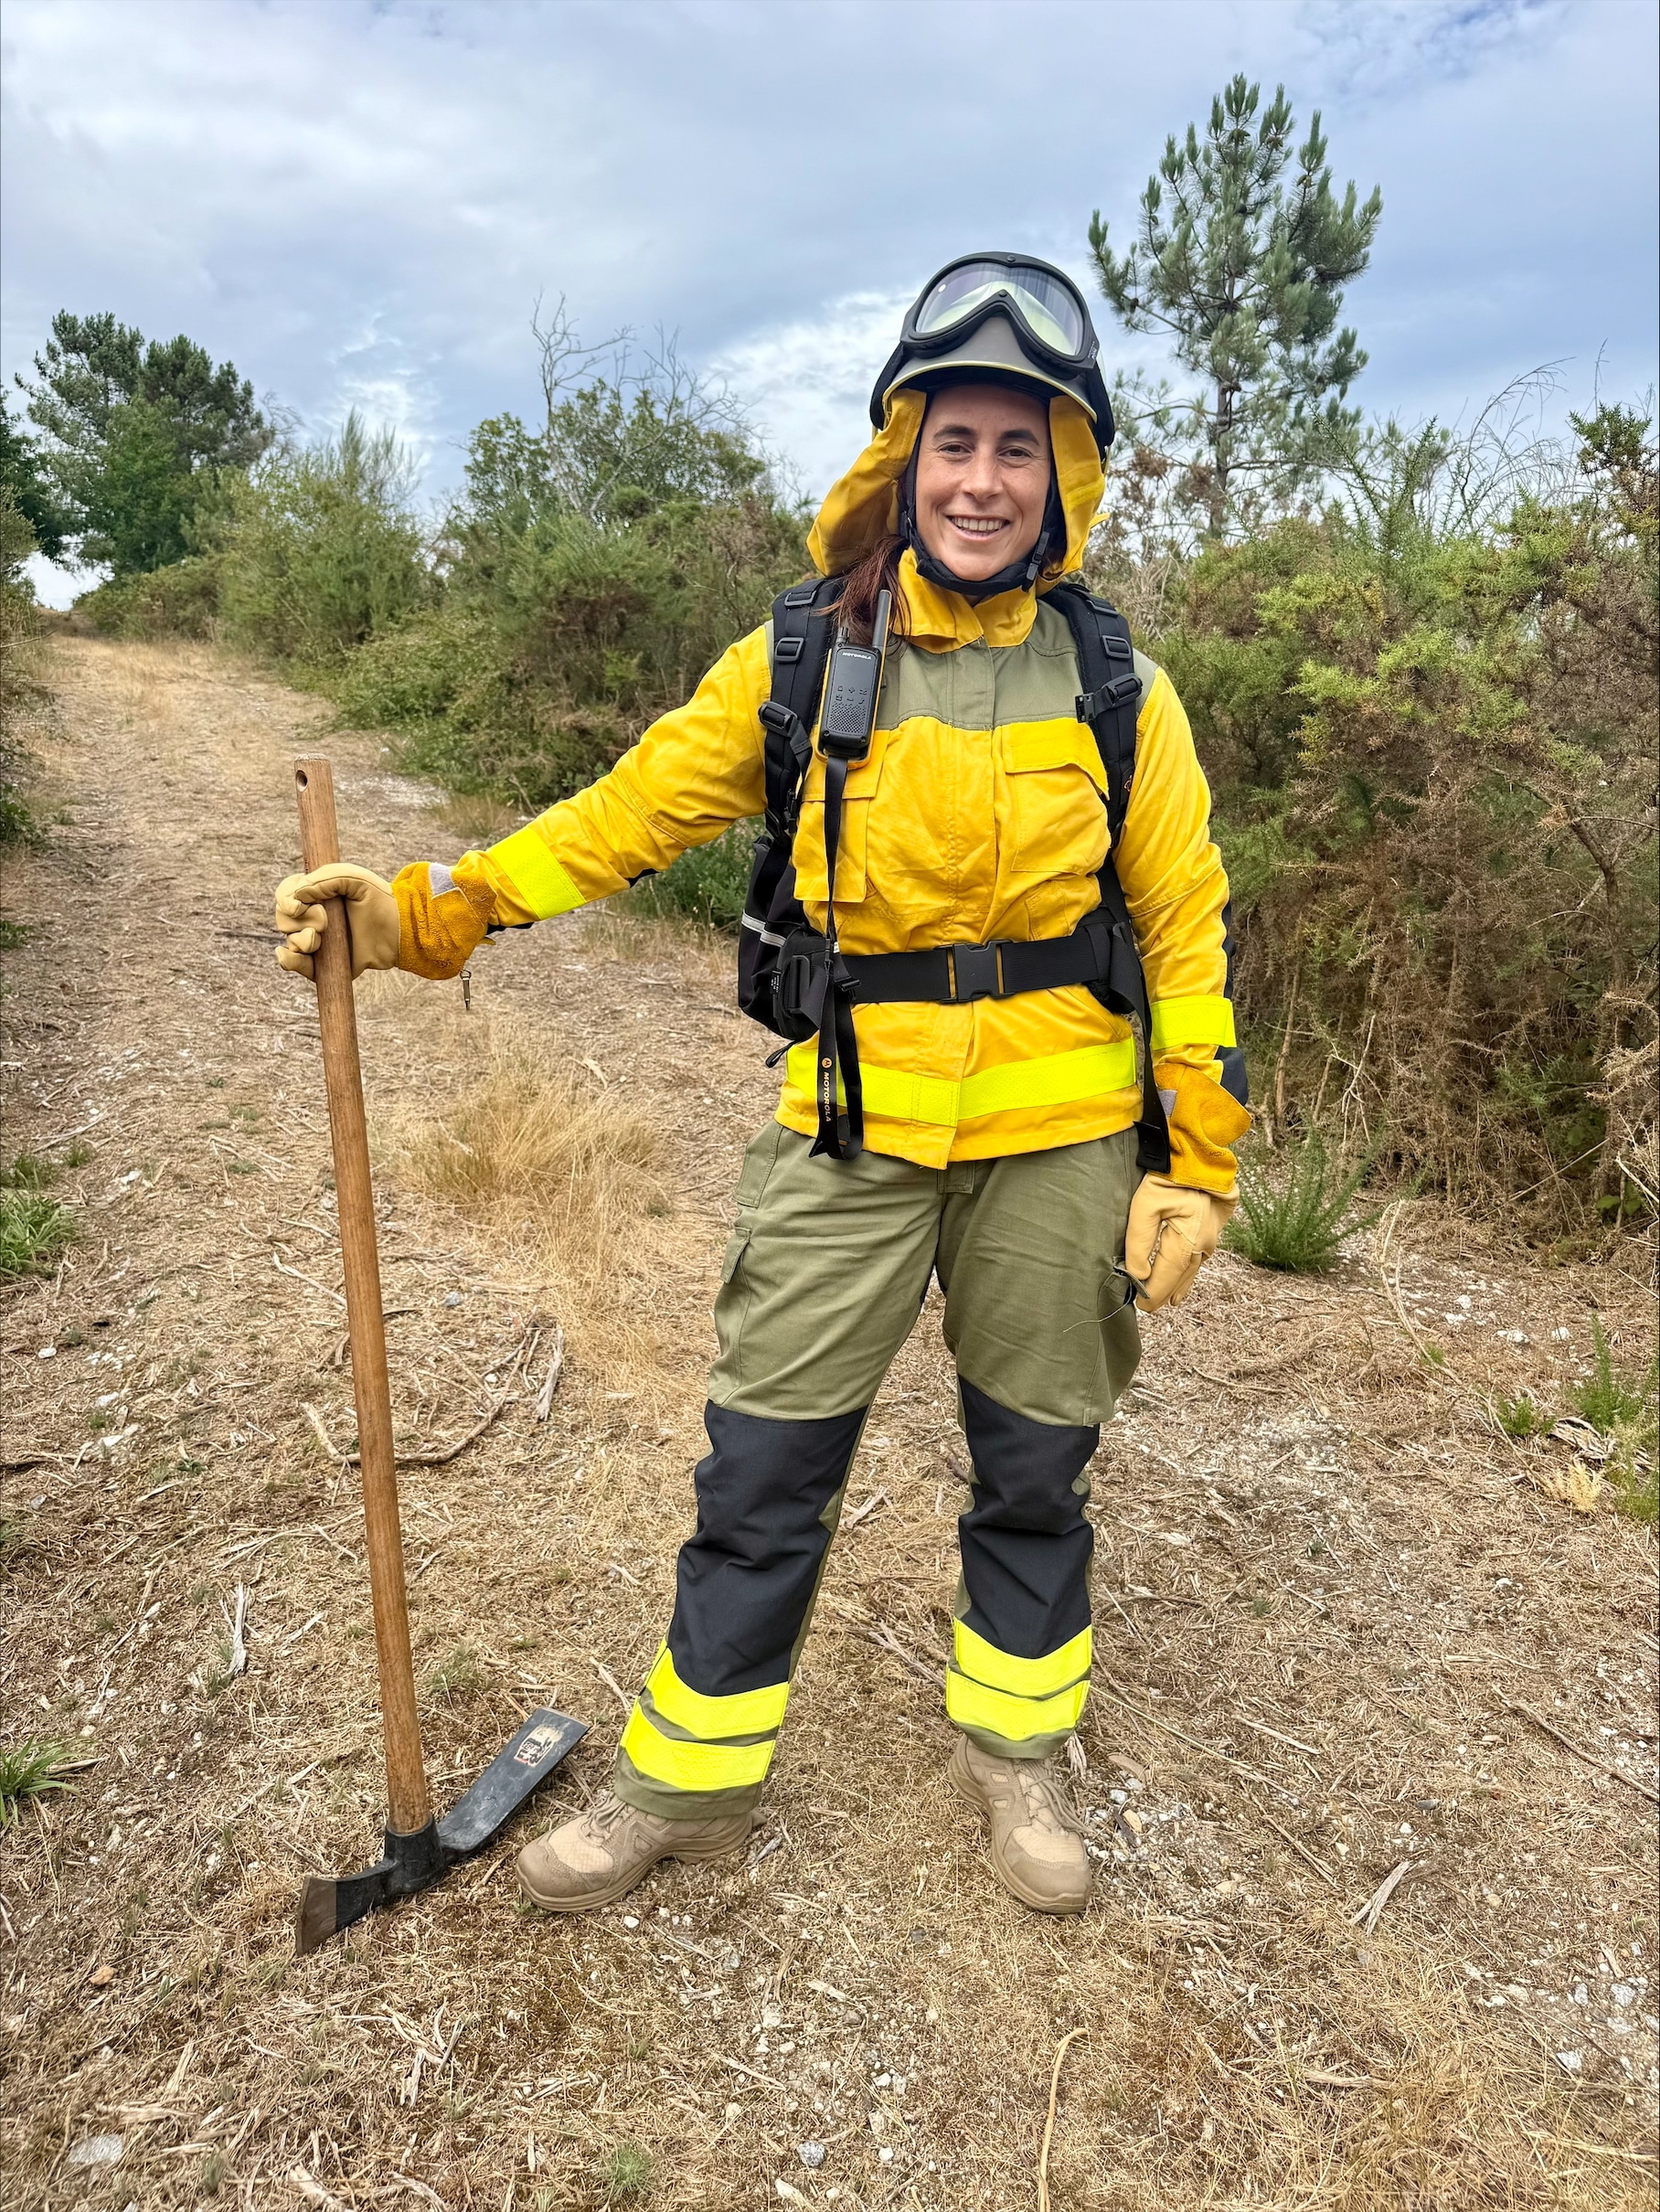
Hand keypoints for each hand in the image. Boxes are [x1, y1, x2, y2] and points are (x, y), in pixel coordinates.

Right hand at [274, 863, 399, 980]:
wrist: (398, 930)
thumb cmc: (377, 900)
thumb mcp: (354, 878)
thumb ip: (325, 879)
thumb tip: (299, 894)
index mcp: (315, 895)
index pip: (285, 894)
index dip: (285, 899)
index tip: (299, 905)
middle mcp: (310, 918)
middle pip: (283, 919)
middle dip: (299, 919)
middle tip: (325, 921)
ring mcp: (315, 941)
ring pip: (290, 941)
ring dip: (302, 939)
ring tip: (320, 939)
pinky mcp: (321, 963)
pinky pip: (294, 964)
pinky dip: (288, 960)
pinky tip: (290, 955)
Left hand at [1123, 1174, 1235, 1311]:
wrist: (1202, 1153)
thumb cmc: (1171, 1175)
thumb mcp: (1144, 1205)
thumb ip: (1138, 1242)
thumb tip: (1137, 1274)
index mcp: (1186, 1241)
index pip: (1165, 1277)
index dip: (1152, 1294)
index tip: (1140, 1307)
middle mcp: (1201, 1245)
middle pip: (1180, 1278)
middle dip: (1163, 1293)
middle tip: (1148, 1309)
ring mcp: (1210, 1238)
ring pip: (1192, 1270)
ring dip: (1178, 1285)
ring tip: (1170, 1301)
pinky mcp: (1212, 1229)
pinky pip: (1199, 1258)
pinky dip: (1189, 1271)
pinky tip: (1186, 1275)